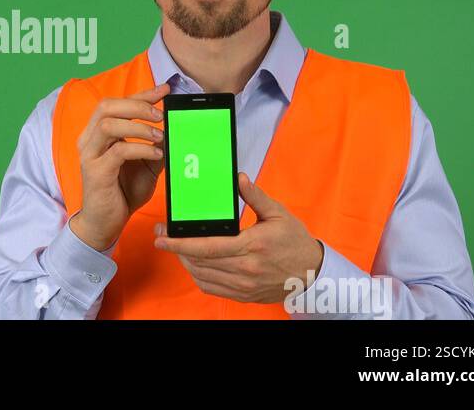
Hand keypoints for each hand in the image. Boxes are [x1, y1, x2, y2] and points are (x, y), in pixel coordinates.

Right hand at [70, 82, 169, 251]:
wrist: (106, 222)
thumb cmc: (123, 191)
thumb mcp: (146, 164)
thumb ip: (155, 145)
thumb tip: (176, 128)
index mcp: (98, 133)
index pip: (117, 103)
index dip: (142, 94)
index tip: (165, 90)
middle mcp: (89, 140)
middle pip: (106, 106)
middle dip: (137, 105)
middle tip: (161, 114)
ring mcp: (90, 155)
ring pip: (108, 124)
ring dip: (138, 126)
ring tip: (159, 135)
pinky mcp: (96, 172)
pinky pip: (118, 151)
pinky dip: (140, 148)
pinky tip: (155, 154)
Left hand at [152, 172, 323, 303]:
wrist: (312, 273)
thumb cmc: (295, 241)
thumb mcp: (279, 213)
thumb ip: (255, 196)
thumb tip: (238, 178)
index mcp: (252, 246)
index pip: (207, 247)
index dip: (180, 243)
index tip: (161, 237)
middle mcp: (245, 269)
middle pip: (199, 262)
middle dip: (176, 249)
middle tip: (162, 237)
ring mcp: (243, 285)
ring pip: (202, 276)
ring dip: (185, 262)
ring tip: (177, 248)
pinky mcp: (243, 295)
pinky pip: (211, 288)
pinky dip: (198, 276)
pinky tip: (194, 263)